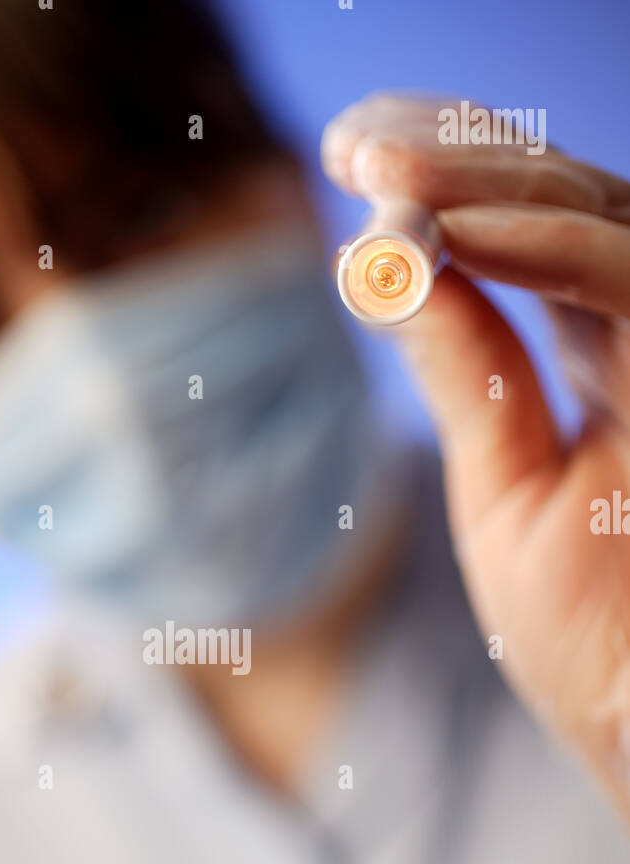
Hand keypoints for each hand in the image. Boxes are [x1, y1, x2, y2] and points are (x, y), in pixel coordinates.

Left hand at [322, 93, 629, 821]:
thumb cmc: (588, 635)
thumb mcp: (504, 488)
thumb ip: (467, 371)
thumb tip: (386, 262)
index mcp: (610, 365)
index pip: (536, 239)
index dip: (454, 186)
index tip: (352, 153)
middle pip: (570, 206)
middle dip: (461, 161)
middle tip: (358, 137)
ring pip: (603, 219)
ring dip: (489, 183)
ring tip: (382, 163)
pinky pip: (629, 284)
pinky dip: (545, 248)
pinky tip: (452, 230)